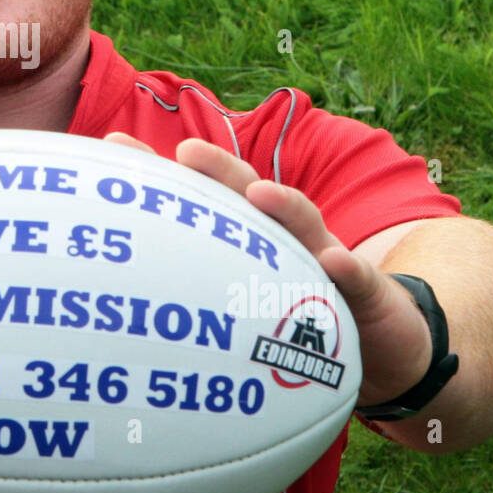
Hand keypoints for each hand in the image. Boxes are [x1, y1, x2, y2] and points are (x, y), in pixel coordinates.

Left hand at [104, 132, 432, 408]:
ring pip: (308, 225)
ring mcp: (328, 260)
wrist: (379, 345)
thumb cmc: (296, 317)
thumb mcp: (240, 298)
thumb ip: (192, 284)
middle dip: (221, 171)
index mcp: (251, 237)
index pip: (204, 197)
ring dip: (285, 206)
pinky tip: (333, 261)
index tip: (118, 147)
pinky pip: (358, 281)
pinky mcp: (366, 295)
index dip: (165, 174)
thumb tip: (113, 279)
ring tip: (259, 194)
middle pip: (252, 195)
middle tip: (187, 151)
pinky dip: (347, 269)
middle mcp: (287, 237)